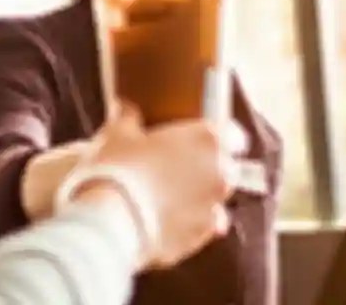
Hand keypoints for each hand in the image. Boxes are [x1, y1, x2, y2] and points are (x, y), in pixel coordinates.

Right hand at [76, 103, 234, 269]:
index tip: (201, 141)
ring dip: (197, 200)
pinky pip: (200, 228)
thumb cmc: (118, 167)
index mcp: (208, 139)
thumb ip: (127, 118)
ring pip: (214, 201)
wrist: (110, 219)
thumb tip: (124, 107)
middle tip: (175, 169)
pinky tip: (162, 222)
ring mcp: (213, 208)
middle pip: (226, 169)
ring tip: (166, 200)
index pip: (235, 135)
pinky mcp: (200, 237)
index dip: (219, 137)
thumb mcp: (118, 133)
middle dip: (206, 170)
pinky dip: (187, 225)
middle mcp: (221, 173)